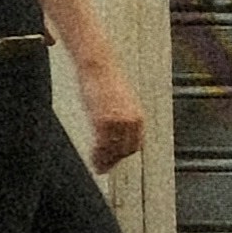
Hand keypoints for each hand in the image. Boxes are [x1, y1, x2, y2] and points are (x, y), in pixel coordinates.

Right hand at [74, 37, 150, 167]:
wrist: (98, 65)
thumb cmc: (104, 78)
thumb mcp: (117, 101)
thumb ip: (119, 117)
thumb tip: (112, 129)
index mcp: (137, 117)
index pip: (135, 144)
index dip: (124, 155)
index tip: (114, 160)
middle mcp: (132, 121)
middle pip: (126, 150)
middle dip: (115, 160)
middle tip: (104, 167)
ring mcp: (119, 122)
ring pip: (114, 150)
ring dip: (106, 161)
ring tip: (97, 166)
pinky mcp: (104, 121)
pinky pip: (102, 145)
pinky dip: (99, 155)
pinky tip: (94, 158)